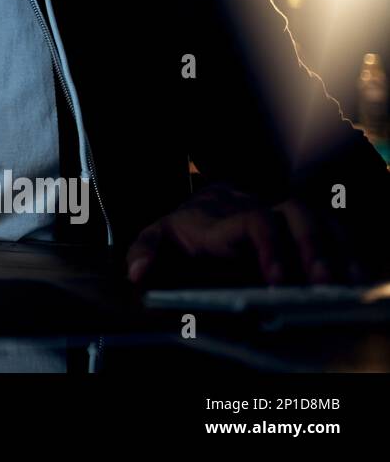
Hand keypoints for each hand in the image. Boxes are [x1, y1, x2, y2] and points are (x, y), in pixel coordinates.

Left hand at [125, 182, 367, 286]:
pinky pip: (331, 229)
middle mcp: (260, 210)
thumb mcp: (158, 236)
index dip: (270, 247)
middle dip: (313, 246)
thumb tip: (137, 273)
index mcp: (227, 218)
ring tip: (345, 282)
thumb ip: (146, 251)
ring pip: (318, 218)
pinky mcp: (300, 229)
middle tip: (323, 283)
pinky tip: (355, 273)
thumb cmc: (183, 229)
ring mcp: (282, 217)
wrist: (201, 209)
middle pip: (296, 214)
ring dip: (336, 248)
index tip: (278, 279)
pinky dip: (346, 249)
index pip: (255, 221)